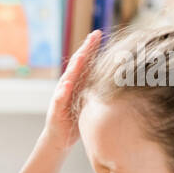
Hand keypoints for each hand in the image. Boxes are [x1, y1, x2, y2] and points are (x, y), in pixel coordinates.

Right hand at [42, 30, 101, 151]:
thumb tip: (118, 79)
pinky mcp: (56, 110)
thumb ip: (97, 88)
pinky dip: (63, 92)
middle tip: (94, 35)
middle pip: (76, 64)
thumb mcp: (90, 101)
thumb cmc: (76, 119)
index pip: (85, 61)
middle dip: (85, 49)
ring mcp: (60, 97)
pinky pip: (59, 99)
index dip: (91, 48)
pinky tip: (67, 85)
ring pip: (68, 78)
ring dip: (75, 67)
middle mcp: (67, 86)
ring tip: (83, 55)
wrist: (59, 139)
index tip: (99, 33)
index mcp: (77, 83)